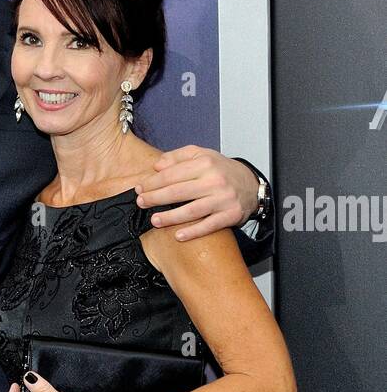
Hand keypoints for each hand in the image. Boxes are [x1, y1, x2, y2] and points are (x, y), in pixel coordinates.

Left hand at [133, 146, 257, 239]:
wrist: (251, 184)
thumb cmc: (221, 171)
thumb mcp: (202, 155)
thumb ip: (178, 157)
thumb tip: (157, 166)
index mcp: (205, 163)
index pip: (172, 174)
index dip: (153, 182)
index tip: (140, 188)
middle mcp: (215, 180)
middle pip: (178, 192)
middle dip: (155, 198)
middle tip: (141, 203)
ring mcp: (223, 199)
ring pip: (191, 210)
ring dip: (170, 217)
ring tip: (154, 220)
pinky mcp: (230, 215)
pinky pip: (209, 226)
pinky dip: (193, 232)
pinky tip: (178, 236)